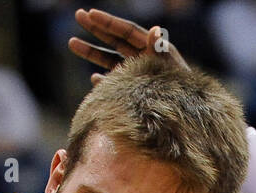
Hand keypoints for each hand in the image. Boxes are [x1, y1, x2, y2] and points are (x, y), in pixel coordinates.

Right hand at [68, 8, 187, 83]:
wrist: (184, 116)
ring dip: (90, 51)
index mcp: (152, 47)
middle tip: (78, 15)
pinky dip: (103, 81)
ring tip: (71, 43)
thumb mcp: (169, 68)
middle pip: (114, 39)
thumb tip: (155, 29)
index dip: (108, 22)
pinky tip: (94, 78)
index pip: (125, 31)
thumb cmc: (180, 90)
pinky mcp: (131, 91)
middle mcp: (141, 57)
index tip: (90, 14)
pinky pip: (113, 83)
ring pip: (108, 59)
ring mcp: (135, 73)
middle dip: (96, 28)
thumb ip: (159, 50)